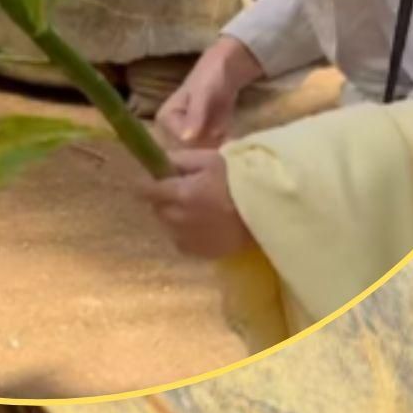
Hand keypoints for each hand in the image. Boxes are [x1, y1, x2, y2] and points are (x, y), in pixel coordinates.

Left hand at [140, 148, 254, 258]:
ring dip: (175, 217)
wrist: (268, 209)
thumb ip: (178, 160)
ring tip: (198, 209)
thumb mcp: (208, 159)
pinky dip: (186, 234)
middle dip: (164, 199)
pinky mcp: (201, 253)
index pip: (143, 190)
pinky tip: (205, 225)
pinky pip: (182, 241)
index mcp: (180, 193)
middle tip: (185, 192)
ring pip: (168, 226)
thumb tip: (157, 163)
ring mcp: (189, 238)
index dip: (148, 183)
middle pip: (156, 208)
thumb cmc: (239, 179)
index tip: (157, 180)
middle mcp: (179, 219)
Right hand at [154, 37, 262, 148]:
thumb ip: (195, 116)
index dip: (197, 145)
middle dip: (207, 146)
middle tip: (220, 131)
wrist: (226, 72)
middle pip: (189, 153)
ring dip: (216, 146)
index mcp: (164, 120)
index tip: (214, 134)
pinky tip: (227, 131)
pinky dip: (222, 144)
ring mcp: (188, 136)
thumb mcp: (203, 95)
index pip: (178, 145)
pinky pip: (212, 151)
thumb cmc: (210, 78)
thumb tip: (187, 139)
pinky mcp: (203, 138)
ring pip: (201, 154)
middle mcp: (171, 131)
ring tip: (224, 129)